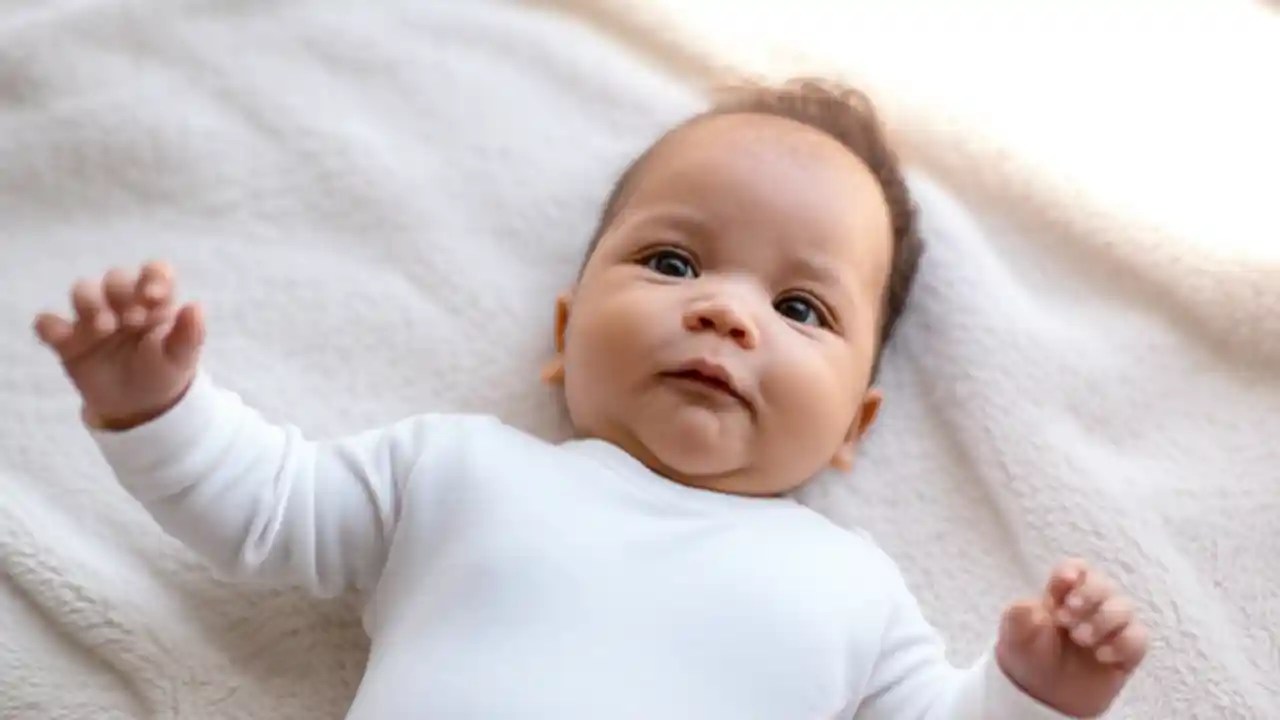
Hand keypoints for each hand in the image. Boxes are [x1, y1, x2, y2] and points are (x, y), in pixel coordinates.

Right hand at [34, 261, 203, 429]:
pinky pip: (48, 323)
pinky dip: (49, 325)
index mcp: (155, 302)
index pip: (154, 272)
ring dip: (90, 301)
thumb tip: (196, 306)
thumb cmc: (164, 372)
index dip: (153, 276)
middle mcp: (123, 303)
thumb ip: (190, 333)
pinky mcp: (68, 340)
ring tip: (106, 328)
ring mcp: (93, 318)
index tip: (154, 297)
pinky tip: (61, 338)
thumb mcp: (182, 357)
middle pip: (116, 278)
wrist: (139, 407)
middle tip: (133, 320)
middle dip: (121, 291)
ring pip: (82, 290)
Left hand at [995, 559, 1148, 717]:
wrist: (1043, 694)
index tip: (1064, 583)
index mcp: (1063, 593)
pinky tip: (1102, 656)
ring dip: (1104, 619)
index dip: (1074, 571)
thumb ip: (1018, 616)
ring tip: (1080, 639)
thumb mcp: (1014, 636)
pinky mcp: (1127, 651)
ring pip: (1125, 607)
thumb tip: (1032, 604)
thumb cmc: (1029, 655)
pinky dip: (1124, 643)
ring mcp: (1111, 627)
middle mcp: (1091, 606)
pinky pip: (1139, 638)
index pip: (1078, 569)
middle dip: (1089, 596)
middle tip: (1065, 619)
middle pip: (1104, 583)